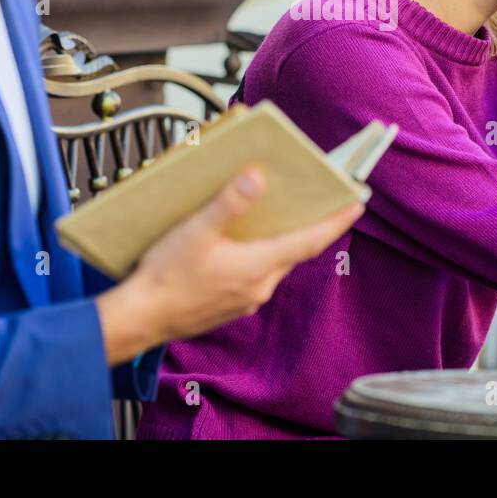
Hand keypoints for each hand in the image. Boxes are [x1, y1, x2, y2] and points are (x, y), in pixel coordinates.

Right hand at [94, 166, 364, 364]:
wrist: (139, 319)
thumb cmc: (164, 277)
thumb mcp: (196, 230)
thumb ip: (229, 203)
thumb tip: (257, 178)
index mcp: (257, 267)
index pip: (310, 241)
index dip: (336, 221)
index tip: (357, 204)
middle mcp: (258, 287)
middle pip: (293, 250)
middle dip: (304, 224)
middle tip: (315, 199)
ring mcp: (245, 299)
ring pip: (272, 263)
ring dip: (277, 239)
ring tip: (275, 212)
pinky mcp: (230, 305)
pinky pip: (254, 274)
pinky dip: (257, 254)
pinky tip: (240, 239)